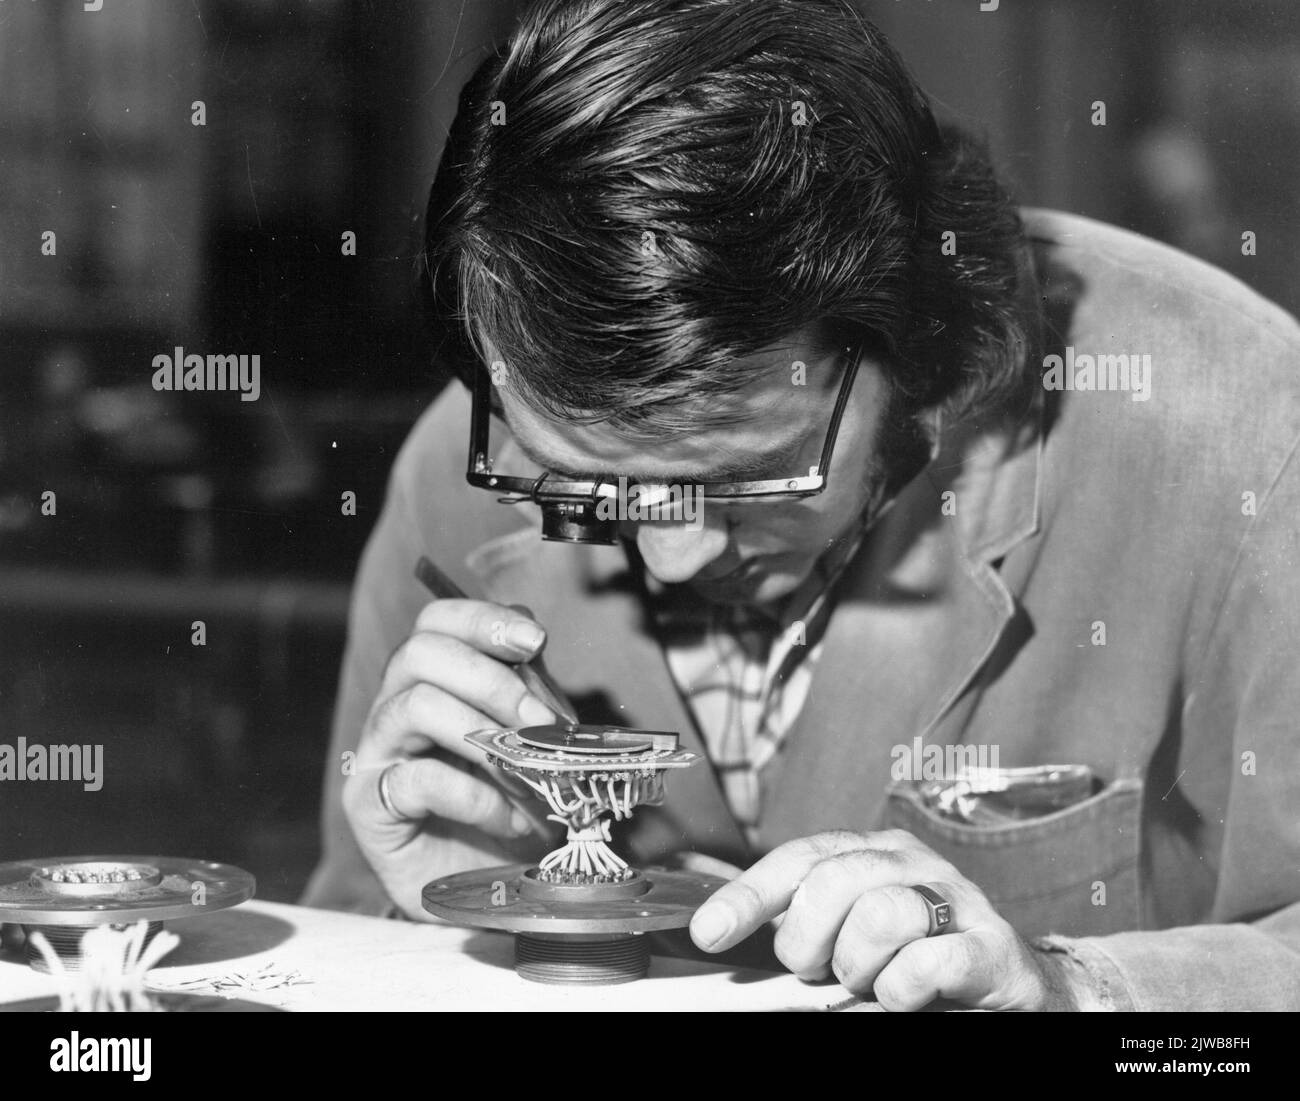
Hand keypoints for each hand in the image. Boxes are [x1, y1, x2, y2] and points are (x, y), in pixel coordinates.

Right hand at [342, 598, 559, 916]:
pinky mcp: (368, 805)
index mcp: (432, 679)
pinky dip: (477, 797)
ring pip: (415, 705)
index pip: (438, 621)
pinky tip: (510, 818)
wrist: (487, 884)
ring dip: (485, 735)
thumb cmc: (510, 804)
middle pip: (420, 651)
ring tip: (527, 773)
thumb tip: (535, 657)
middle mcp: (395, 705)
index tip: (535, 641)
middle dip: (491, 679)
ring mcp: (377, 753)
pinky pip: (419, 781)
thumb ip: (531, 695)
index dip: (484, 620)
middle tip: (539, 720)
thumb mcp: (533, 742)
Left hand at [688, 829, 1086, 1010]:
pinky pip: (928, 962)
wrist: (1009, 983)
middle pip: (836, 878)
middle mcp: (913, 863)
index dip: (749, 895)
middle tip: (819, 969)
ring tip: (870, 983)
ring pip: (881, 913)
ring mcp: (957, 900)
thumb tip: (724, 926)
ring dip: (860, 966)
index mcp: (873, 852)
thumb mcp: (852, 931)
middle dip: (810, 937)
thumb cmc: (918, 955)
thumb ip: (803, 922)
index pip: (799, 858)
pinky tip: (905, 995)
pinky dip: (903, 989)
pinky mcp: (991, 947)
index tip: (709, 931)